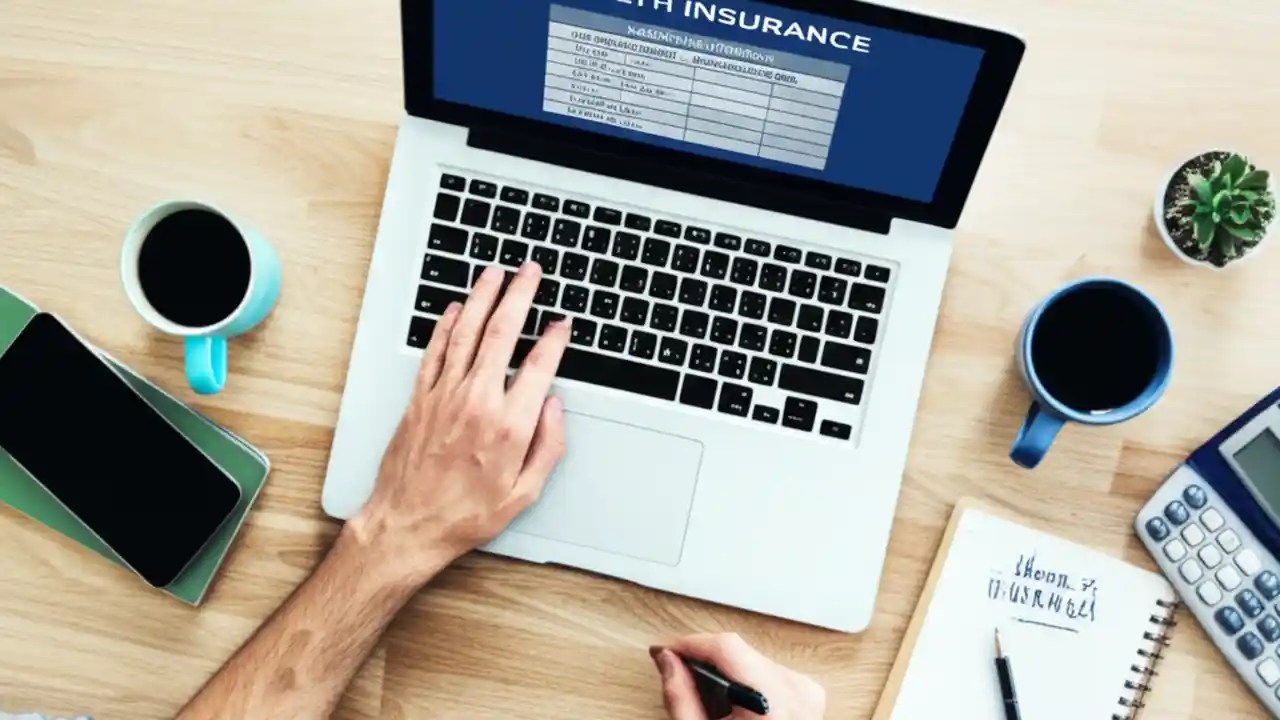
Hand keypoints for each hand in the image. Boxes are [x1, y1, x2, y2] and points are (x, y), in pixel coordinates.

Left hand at [348, 262, 571, 581]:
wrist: (407, 525)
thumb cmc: (464, 514)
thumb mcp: (525, 493)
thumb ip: (548, 446)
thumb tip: (555, 408)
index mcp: (509, 425)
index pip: (539, 365)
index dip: (554, 338)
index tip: (561, 324)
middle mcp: (477, 401)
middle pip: (502, 331)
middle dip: (520, 295)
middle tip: (530, 273)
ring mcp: (444, 395)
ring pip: (467, 331)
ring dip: (482, 297)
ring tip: (495, 274)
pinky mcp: (419, 398)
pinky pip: (435, 350)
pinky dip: (446, 325)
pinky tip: (455, 309)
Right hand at [651, 634, 825, 719]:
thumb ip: (681, 698)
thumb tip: (668, 663)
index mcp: (773, 704)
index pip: (727, 647)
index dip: (691, 644)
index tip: (669, 652)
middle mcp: (797, 692)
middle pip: (739, 652)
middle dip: (706, 662)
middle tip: (681, 680)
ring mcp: (807, 692)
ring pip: (752, 659)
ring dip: (726, 673)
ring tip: (710, 703)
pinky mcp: (809, 696)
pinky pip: (768, 672)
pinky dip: (746, 683)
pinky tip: (735, 706)